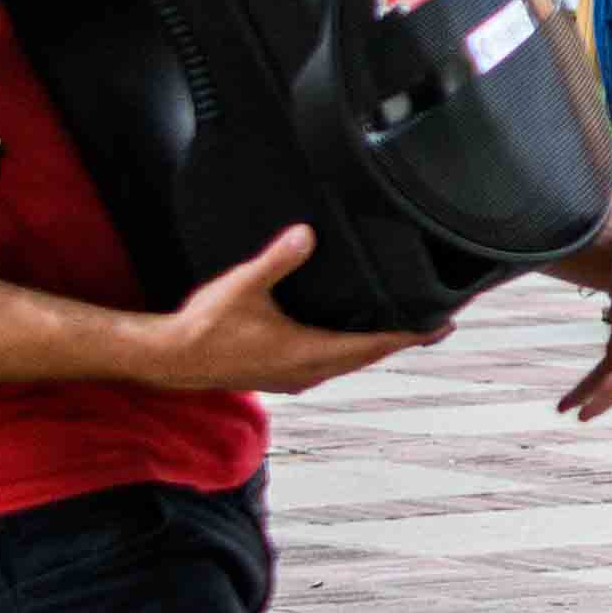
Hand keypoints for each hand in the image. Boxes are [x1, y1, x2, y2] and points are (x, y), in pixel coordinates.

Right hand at [146, 223, 433, 398]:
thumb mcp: (244, 285)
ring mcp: (294, 378)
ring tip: (400, 332)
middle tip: (434, 326)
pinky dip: (348, 353)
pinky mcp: (280, 377)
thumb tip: (305, 234)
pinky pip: (328, 367)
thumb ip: (278, 259)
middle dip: (401, 341)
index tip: (441, 327)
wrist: (170, 359)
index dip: (410, 336)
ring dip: (375, 349)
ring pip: (348, 364)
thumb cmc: (205, 325)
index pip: (374, 345)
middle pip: (368, 357)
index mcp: (308, 353)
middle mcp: (307, 372)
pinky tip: (348, 341)